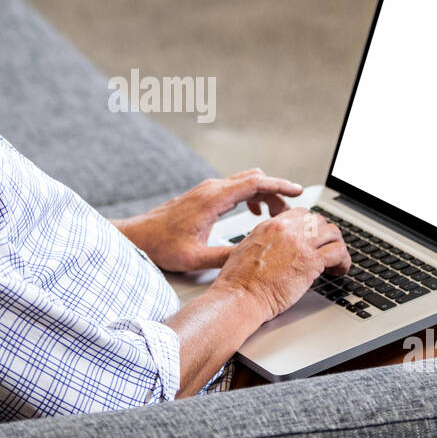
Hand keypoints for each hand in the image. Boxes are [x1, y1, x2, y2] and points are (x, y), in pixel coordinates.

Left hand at [115, 168, 304, 271]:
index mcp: (213, 200)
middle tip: (290, 212)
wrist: (138, 236)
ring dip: (264, 194)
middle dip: (276, 191)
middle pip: (254, 179)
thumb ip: (224, 257)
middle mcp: (211, 189)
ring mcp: (207, 190)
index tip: (298, 191)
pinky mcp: (204, 195)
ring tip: (276, 216)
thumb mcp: (195, 257)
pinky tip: (254, 214)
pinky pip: (235, 188)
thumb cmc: (162, 245)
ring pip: (245, 182)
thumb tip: (252, 259)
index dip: (279, 185)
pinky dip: (251, 196)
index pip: (254, 183)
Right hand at [212, 207, 350, 322]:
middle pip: (319, 221)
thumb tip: (276, 248)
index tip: (313, 239)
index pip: (301, 214)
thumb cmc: (239, 281)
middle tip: (326, 250)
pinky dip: (344, 261)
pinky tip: (339, 270)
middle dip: (325, 236)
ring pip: (333, 232)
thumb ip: (265, 242)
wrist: (240, 296)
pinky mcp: (310, 261)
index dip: (311, 227)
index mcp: (270, 226)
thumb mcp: (247, 249)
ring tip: (336, 261)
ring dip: (337, 246)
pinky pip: (338, 252)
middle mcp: (286, 230)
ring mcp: (300, 244)